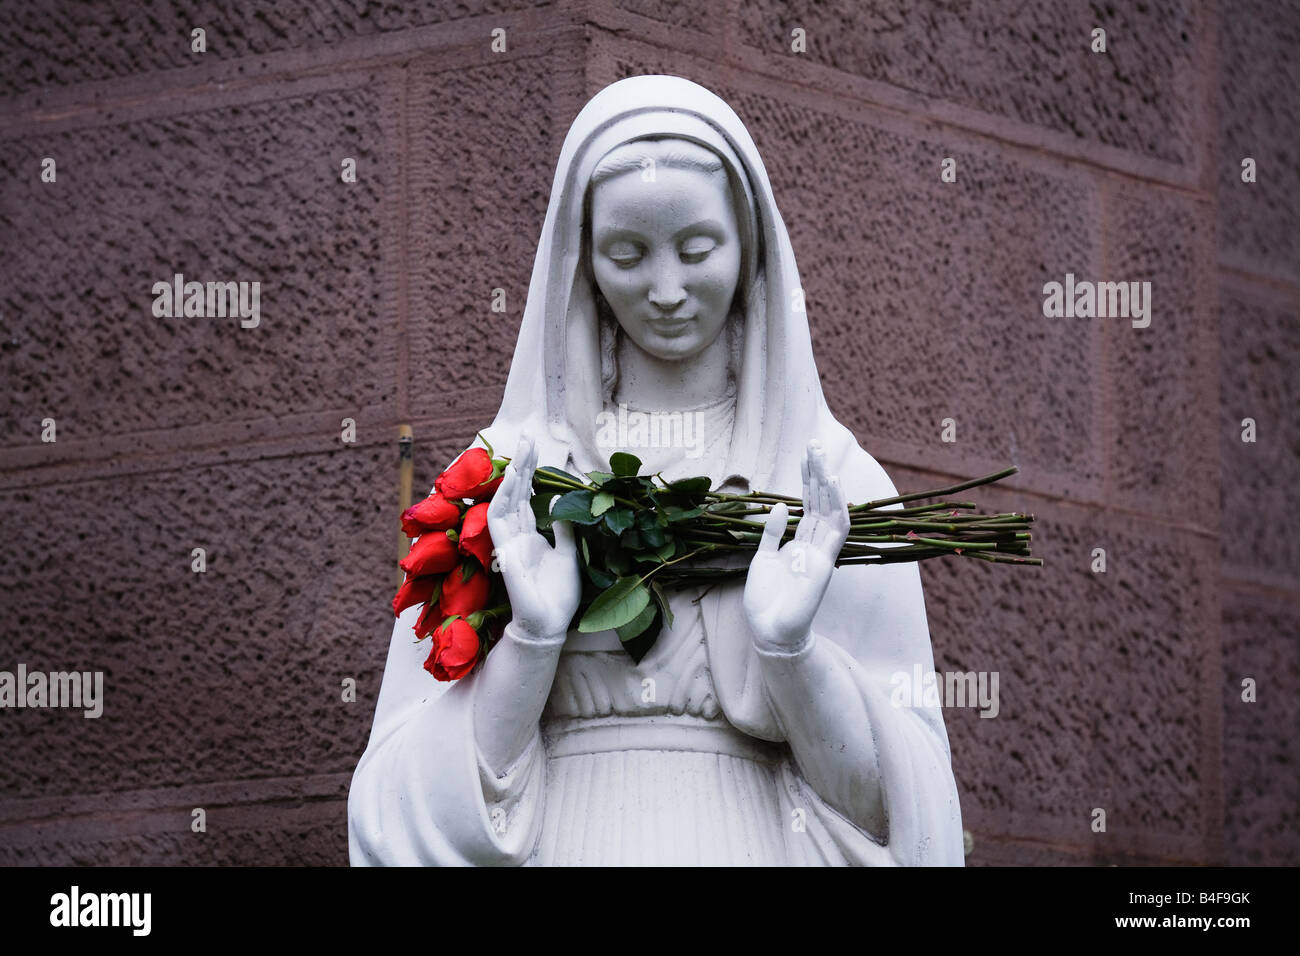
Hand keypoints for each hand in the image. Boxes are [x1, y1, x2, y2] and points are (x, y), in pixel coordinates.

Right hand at [486, 435, 581, 639]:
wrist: (549, 625)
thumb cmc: (558, 596)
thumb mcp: (568, 555)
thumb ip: (563, 529)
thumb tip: (561, 501)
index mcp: (530, 536)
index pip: (526, 498)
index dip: (530, 474)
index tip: (535, 447)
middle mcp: (516, 536)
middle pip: (516, 493)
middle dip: (522, 464)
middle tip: (528, 436)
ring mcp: (508, 543)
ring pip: (506, 500)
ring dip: (513, 474)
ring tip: (522, 448)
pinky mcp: (505, 552)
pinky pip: (499, 520)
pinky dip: (504, 498)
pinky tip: (511, 478)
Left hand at [742, 440, 849, 651]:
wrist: (768, 631)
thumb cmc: (765, 601)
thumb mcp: (762, 558)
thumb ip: (771, 533)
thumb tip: (780, 507)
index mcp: (799, 544)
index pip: (808, 505)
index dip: (807, 479)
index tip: (805, 454)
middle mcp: (814, 545)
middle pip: (820, 501)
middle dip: (817, 472)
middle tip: (814, 443)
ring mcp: (821, 552)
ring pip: (830, 509)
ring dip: (827, 481)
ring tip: (821, 455)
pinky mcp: (825, 562)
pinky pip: (836, 529)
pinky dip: (837, 506)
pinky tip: (832, 482)